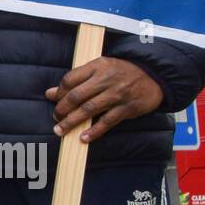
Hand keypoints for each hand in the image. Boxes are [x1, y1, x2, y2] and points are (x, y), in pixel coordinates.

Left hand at [45, 58, 163, 143]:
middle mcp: (105, 80)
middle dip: (62, 109)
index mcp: (97, 66)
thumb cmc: (121, 71)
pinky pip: (107, 121)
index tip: (54, 100)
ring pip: (89, 110)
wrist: (153, 74)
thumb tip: (50, 93)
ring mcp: (116, 95)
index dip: (59, 92)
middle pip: (77, 96)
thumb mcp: (99, 68)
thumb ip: (76, 79)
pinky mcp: (126, 108)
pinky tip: (83, 138)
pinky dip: (94, 131)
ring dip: (72, 122)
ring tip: (60, 130)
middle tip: (55, 118)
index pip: (70, 79)